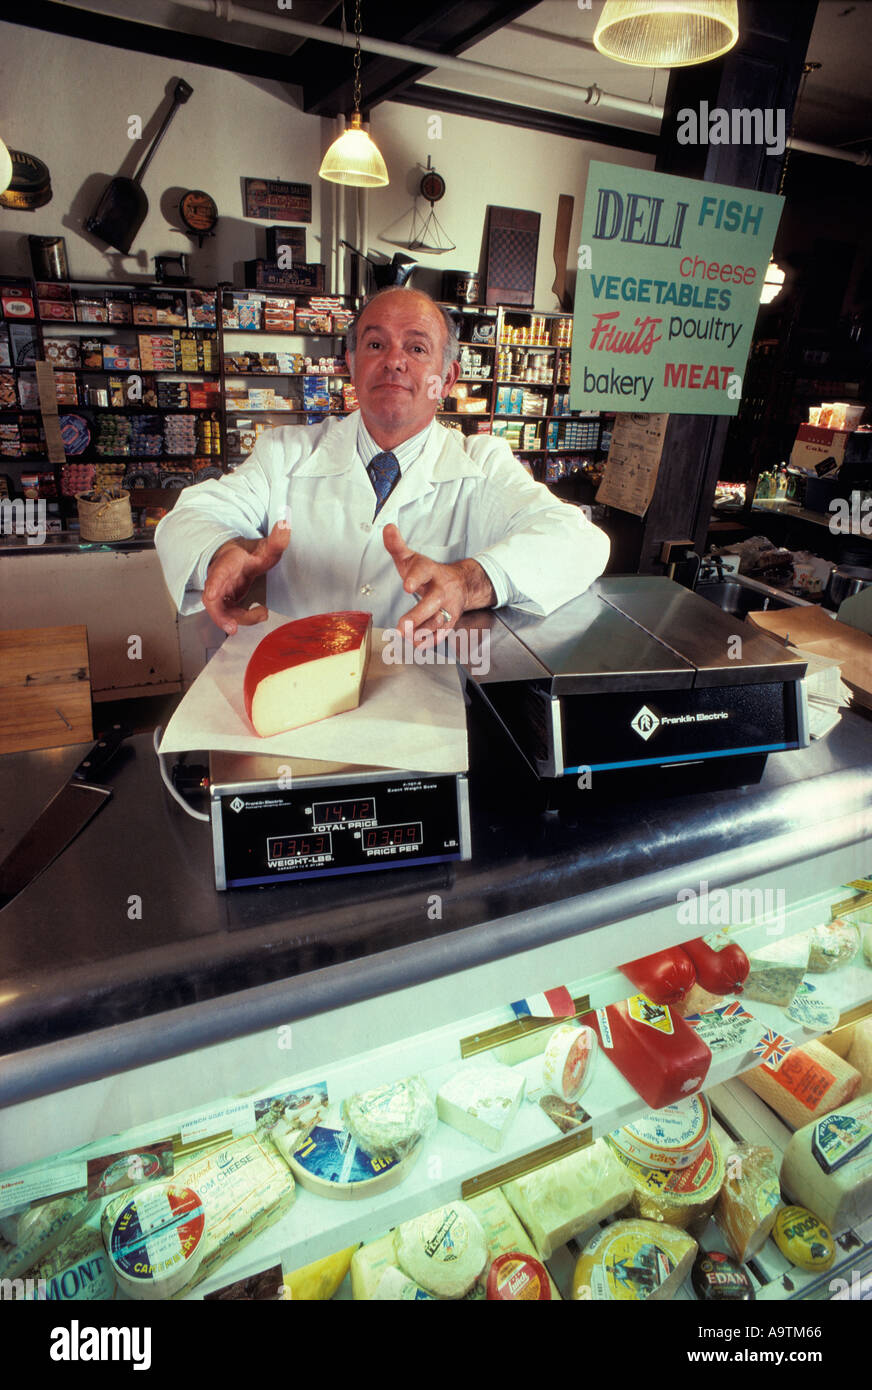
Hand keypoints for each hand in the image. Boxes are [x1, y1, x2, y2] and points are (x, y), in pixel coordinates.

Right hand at [204, 520, 290, 634]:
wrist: (240, 557)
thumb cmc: (251, 554)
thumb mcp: (266, 547)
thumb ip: (277, 539)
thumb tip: (286, 524)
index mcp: (227, 563)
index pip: (217, 573)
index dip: (213, 584)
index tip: (212, 594)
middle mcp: (219, 580)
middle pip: (213, 600)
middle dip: (219, 615)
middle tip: (232, 627)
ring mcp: (221, 593)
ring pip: (221, 611)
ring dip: (237, 619)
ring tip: (261, 614)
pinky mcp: (226, 603)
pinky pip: (228, 615)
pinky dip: (241, 620)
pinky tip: (259, 615)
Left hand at [382, 523, 495, 641]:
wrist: (460, 585)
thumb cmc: (429, 574)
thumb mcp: (412, 559)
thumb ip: (397, 546)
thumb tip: (387, 528)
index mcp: (431, 571)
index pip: (424, 571)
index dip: (415, 578)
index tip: (406, 586)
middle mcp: (442, 590)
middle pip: (432, 603)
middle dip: (417, 616)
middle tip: (401, 626)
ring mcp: (448, 608)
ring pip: (437, 622)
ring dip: (421, 631)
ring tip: (404, 635)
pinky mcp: (450, 623)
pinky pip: (441, 635)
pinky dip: (428, 641)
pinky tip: (415, 642)